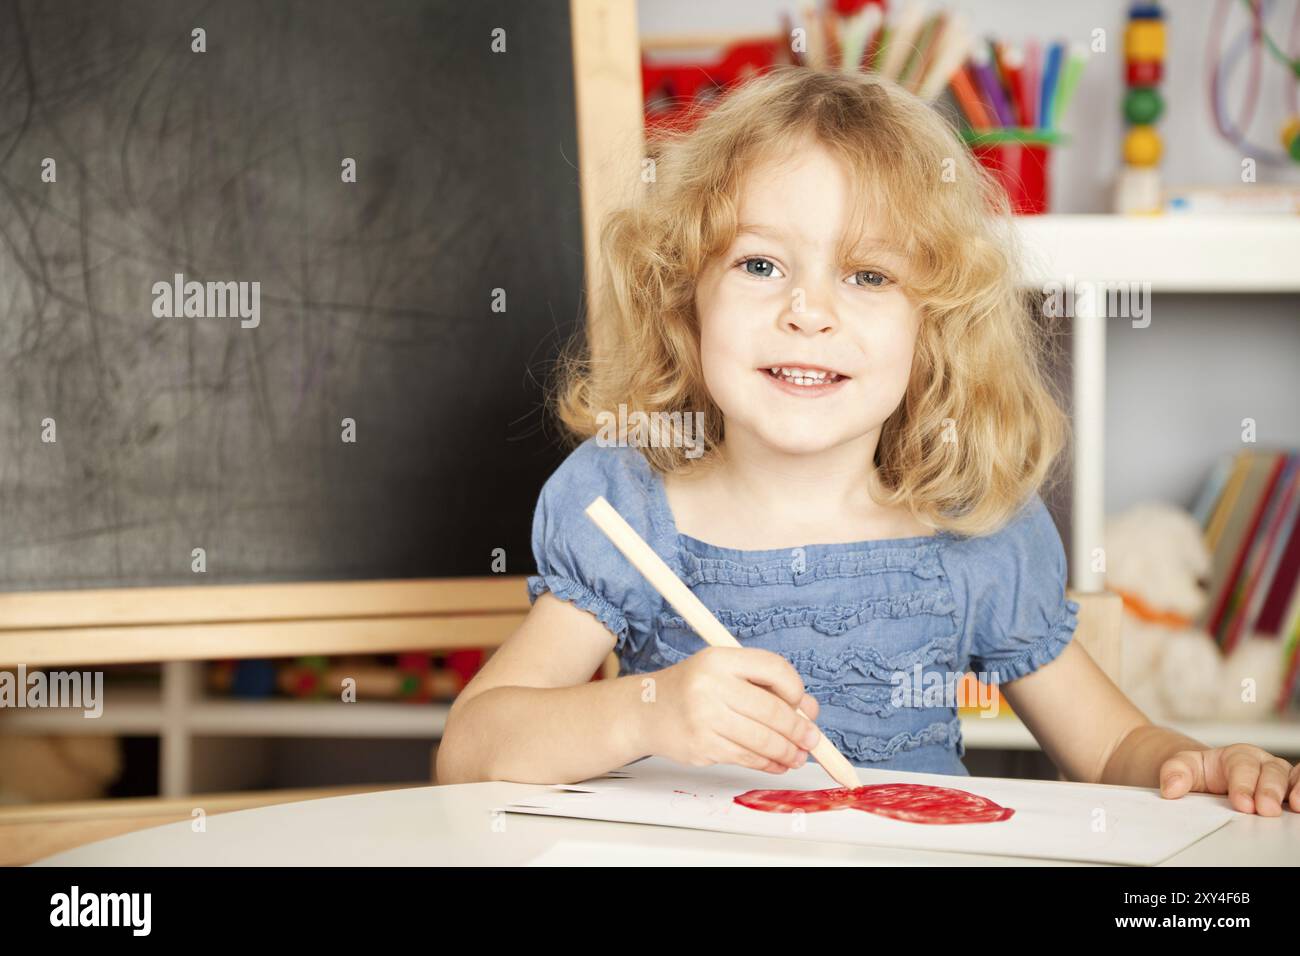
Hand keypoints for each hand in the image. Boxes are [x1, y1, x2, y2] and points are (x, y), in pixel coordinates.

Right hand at [643, 646, 822, 774]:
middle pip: (772, 710)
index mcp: (720, 659)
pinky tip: (777, 763)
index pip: (773, 668)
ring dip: (787, 751)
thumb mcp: (724, 673)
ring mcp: (705, 718)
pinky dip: (768, 763)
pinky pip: (746, 757)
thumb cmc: (692, 689)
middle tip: (812, 739)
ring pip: (762, 739)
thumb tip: (810, 711)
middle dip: (799, 729)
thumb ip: (765, 686)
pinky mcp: (702, 747)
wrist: (646, 711)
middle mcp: (711, 685)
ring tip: (798, 756)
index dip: (795, 687)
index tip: (802, 703)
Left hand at [1159, 744, 1299, 814]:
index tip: (1241, 803)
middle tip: (1265, 810)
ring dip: (1296, 790)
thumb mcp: (1183, 767)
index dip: (1243, 784)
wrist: (1208, 775)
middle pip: (1271, 771)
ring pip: (1291, 777)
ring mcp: (1277, 776)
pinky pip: (1299, 786)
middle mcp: (1261, 763)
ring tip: (1295, 806)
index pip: (1242, 767)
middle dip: (1269, 790)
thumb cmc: (1201, 772)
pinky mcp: (1287, 791)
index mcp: (1237, 755)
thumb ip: (1175, 773)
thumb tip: (1171, 788)